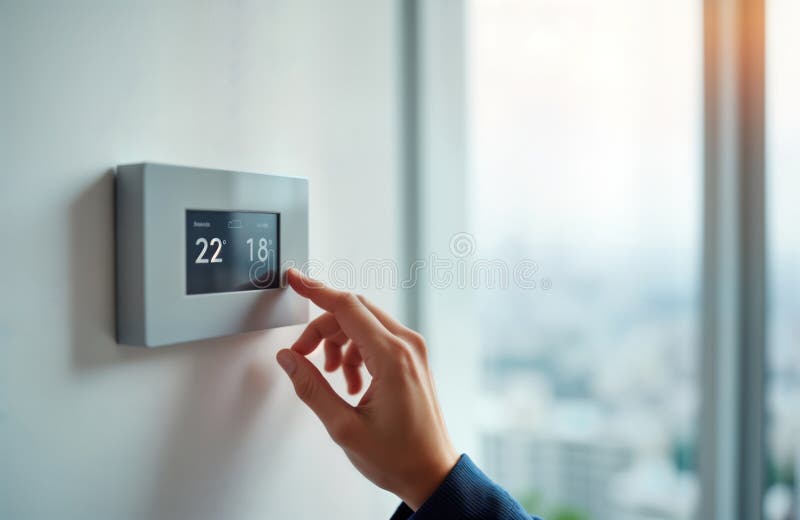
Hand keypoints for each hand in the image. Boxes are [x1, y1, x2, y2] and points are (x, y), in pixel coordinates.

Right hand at [275, 268, 458, 509]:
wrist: (431, 473)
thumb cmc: (398, 456)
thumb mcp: (343, 427)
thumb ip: (311, 387)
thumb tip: (288, 359)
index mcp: (392, 357)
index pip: (347, 307)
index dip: (316, 291)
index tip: (295, 279)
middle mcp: (407, 345)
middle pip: (353, 311)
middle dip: (322, 329)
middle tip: (301, 355)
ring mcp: (412, 350)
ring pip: (363, 324)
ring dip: (338, 343)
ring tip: (332, 378)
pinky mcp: (412, 358)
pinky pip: (376, 337)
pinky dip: (355, 351)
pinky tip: (350, 381)